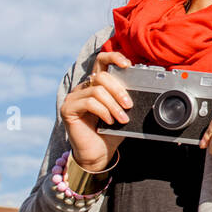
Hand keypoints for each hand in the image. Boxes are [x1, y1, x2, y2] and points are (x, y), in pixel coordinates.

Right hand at [59, 51, 132, 172]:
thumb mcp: (123, 112)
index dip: (114, 57)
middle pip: (101, 75)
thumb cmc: (110, 132)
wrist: (98, 154)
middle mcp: (84, 87)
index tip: (128, 64)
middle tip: (129, 105)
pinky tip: (109, 121)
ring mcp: (74, 97)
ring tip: (122, 118)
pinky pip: (89, 102)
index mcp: (97, 84)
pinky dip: (103, 111)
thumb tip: (143, 91)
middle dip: (119, 90)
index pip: (101, 61)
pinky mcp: (68, 108)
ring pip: (97, 90)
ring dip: (114, 105)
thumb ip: (127, 99)